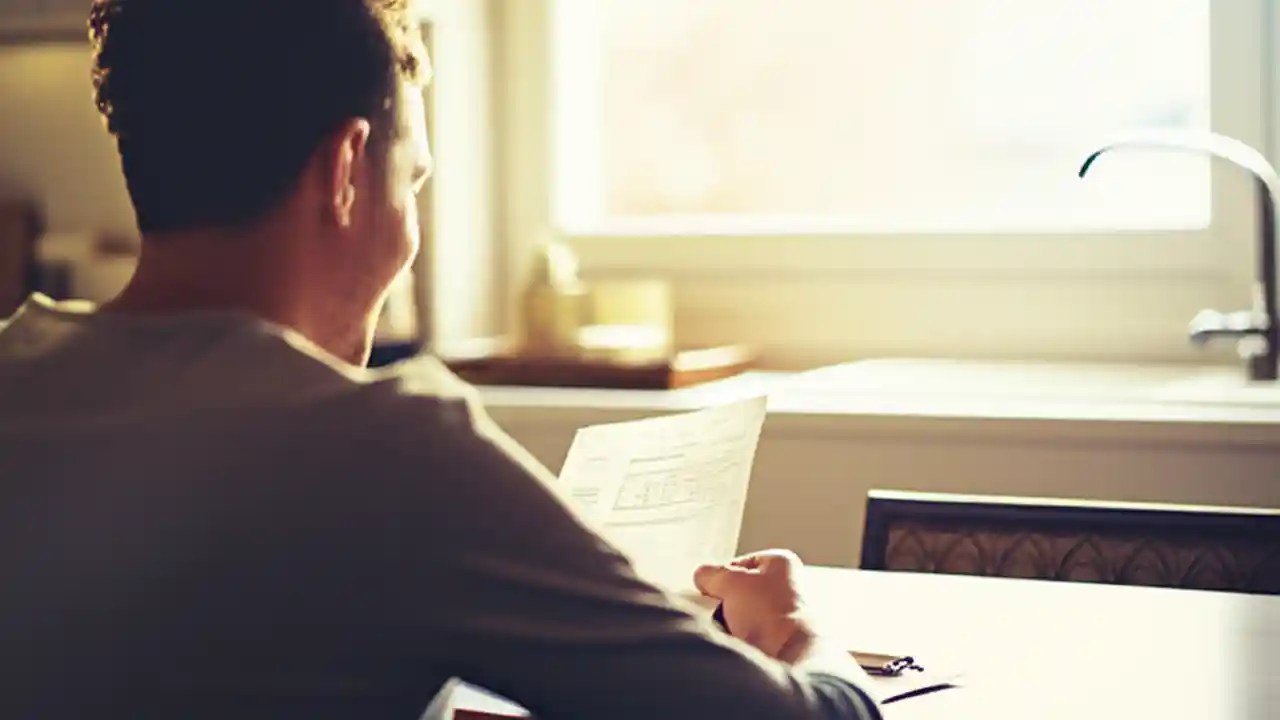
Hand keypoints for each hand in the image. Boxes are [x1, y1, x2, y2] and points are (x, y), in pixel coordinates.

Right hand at [693, 549, 815, 661]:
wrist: (787, 659)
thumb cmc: (768, 613)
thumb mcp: (730, 582)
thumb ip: (711, 574)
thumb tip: (702, 577)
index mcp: (783, 562)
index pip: (739, 564)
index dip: (722, 576)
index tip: (713, 588)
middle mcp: (789, 585)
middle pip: (741, 590)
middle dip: (725, 602)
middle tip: (721, 610)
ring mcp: (786, 616)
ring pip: (742, 615)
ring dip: (731, 623)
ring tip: (730, 630)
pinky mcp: (781, 642)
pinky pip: (749, 636)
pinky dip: (739, 640)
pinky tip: (738, 643)